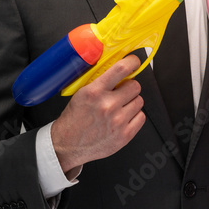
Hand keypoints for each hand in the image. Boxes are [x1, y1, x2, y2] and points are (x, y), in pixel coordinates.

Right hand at [49, 55, 145, 172]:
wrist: (67, 146)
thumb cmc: (73, 120)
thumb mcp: (81, 94)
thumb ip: (100, 82)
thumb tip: (120, 70)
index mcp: (95, 92)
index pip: (121, 69)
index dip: (132, 63)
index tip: (134, 63)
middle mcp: (108, 106)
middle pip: (135, 86)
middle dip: (129, 87)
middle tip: (122, 92)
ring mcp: (118, 121)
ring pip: (139, 101)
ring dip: (131, 102)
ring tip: (120, 108)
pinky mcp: (124, 135)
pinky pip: (141, 117)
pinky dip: (134, 116)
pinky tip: (123, 118)